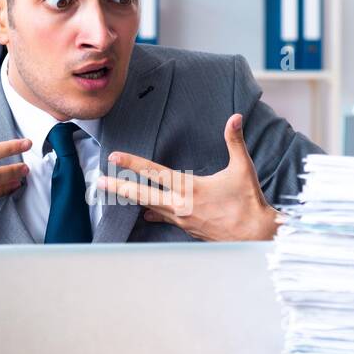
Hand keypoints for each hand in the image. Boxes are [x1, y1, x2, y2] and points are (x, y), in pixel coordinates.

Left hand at [96, 113, 280, 241]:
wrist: (254, 236)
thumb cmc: (248, 202)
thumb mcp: (242, 168)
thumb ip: (235, 141)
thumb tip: (235, 118)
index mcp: (190, 188)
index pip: (155, 173)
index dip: (133, 163)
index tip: (114, 157)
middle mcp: (181, 205)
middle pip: (143, 195)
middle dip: (119, 187)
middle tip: (99, 183)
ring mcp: (182, 220)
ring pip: (151, 207)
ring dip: (134, 199)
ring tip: (116, 193)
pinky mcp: (187, 230)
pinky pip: (164, 220)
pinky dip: (154, 214)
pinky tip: (147, 214)